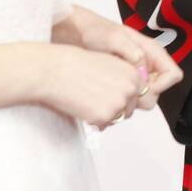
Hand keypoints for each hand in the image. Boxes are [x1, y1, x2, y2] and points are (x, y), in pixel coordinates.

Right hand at [39, 44, 161, 129]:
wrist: (54, 70)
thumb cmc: (76, 64)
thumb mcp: (108, 63)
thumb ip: (123, 77)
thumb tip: (129, 92)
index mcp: (133, 74)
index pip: (138, 93)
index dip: (123, 96)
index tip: (110, 95)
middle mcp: (129, 89)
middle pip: (129, 109)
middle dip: (115, 108)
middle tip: (95, 101)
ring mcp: (118, 104)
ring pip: (116, 119)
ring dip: (105, 116)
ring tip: (86, 102)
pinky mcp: (103, 117)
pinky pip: (102, 127)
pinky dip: (92, 122)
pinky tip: (80, 108)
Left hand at [52, 6, 182, 106]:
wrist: (76, 35)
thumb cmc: (96, 31)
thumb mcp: (114, 37)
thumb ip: (131, 51)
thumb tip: (143, 66)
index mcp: (151, 52)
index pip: (173, 75)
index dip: (162, 84)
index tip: (143, 87)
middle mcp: (147, 65)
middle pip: (158, 91)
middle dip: (144, 96)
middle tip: (124, 94)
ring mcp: (135, 76)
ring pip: (143, 97)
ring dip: (131, 101)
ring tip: (112, 95)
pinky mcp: (122, 84)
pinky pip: (129, 99)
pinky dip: (121, 102)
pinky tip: (107, 99)